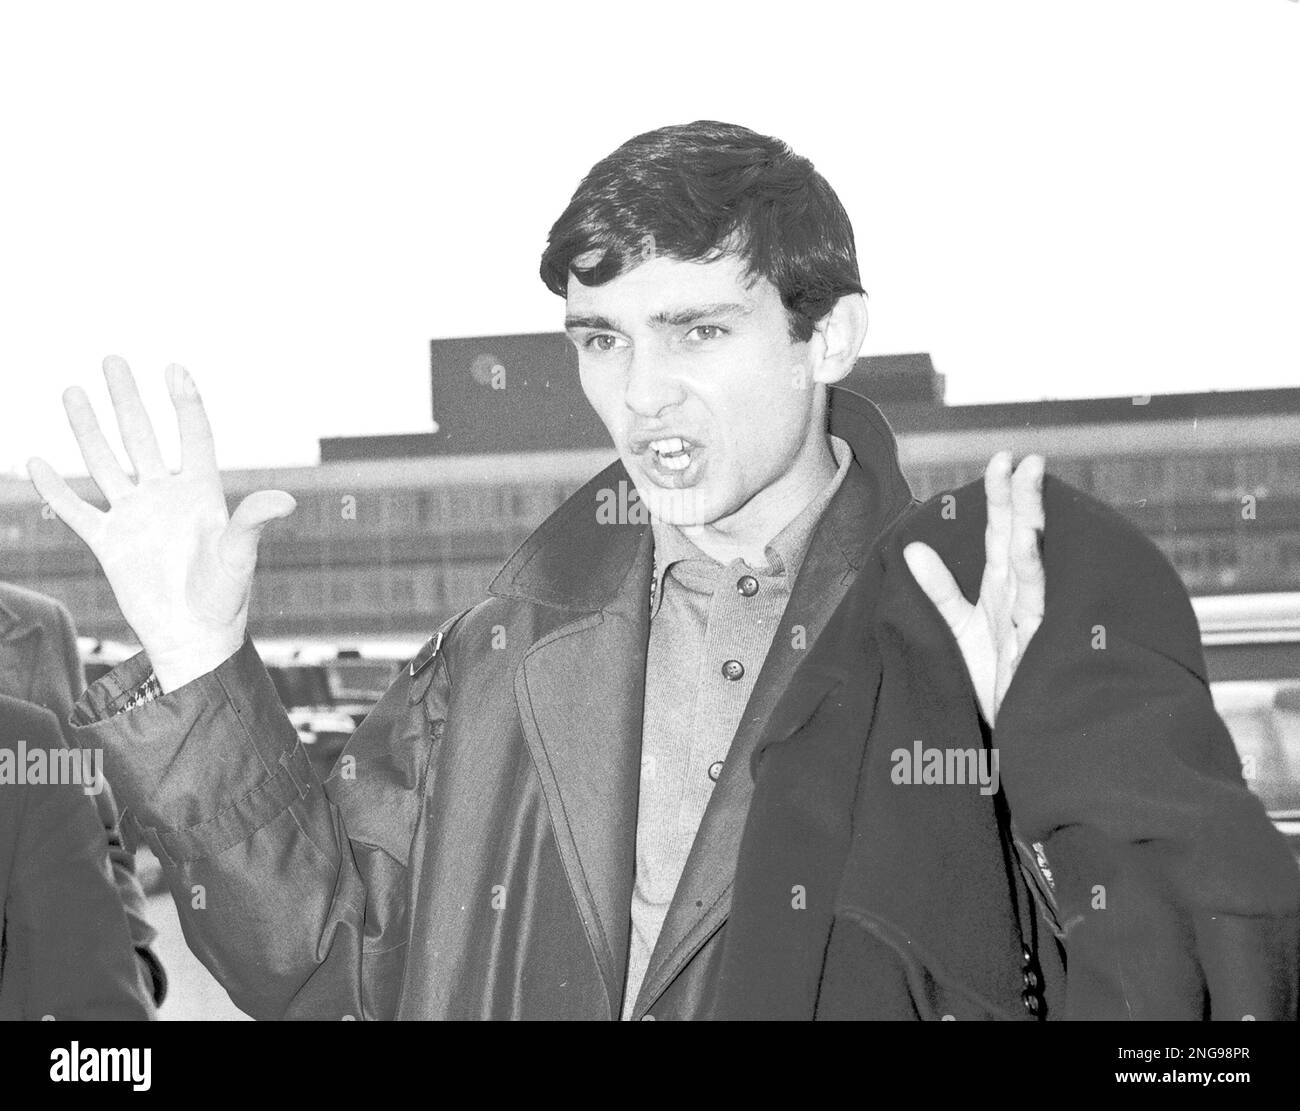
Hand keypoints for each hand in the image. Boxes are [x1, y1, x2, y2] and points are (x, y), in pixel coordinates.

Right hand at [27, 356, 295, 692]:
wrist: (193, 637)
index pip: (193, 436)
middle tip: (112, 358)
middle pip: (143, 437)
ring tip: (71, 390)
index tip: (174, 367)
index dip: (185, 403)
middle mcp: (166, 497)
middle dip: (128, 400)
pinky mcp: (109, 543)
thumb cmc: (225, 599)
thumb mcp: (240, 557)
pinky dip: (55, 489)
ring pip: (106, 463)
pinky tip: (36, 461)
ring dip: (88, 429)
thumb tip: (286, 499)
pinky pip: (76, 510)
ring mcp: (135, 517)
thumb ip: (253, 523)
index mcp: (202, 494)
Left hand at [903, 451, 1045, 727]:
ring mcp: (1030, 614)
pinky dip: (1028, 567)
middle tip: (1023, 455)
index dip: (1000, 496)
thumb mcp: (954, 630)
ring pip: (1030, 554)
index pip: (1000, 532)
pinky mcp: (1036, 639)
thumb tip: (913, 547)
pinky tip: (1025, 538)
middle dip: (1020, 494)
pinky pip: (1034, 596)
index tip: (1001, 458)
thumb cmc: (989, 684)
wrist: (1007, 734)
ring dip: (1030, 514)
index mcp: (1001, 589)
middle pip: (1019, 533)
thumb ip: (937, 590)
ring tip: (1030, 475)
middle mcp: (1019, 595)